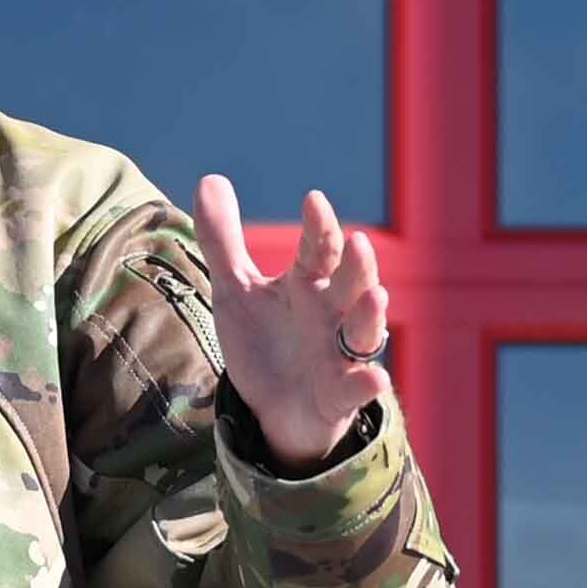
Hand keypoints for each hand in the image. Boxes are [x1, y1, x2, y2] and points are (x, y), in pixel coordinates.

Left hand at [194, 175, 394, 474]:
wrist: (271, 409)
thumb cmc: (264, 343)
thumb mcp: (236, 291)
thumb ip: (223, 240)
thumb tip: (210, 179)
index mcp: (309, 284)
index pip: (319, 249)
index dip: (319, 226)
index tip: (313, 200)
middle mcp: (332, 313)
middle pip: (352, 283)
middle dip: (357, 265)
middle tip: (356, 242)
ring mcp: (340, 354)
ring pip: (364, 331)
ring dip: (370, 314)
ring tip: (376, 295)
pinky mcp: (339, 395)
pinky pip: (356, 388)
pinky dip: (367, 383)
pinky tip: (373, 378)